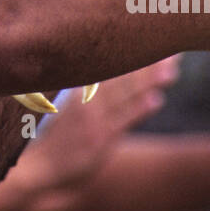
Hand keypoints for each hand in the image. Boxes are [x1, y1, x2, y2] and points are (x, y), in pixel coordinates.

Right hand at [21, 55, 180, 189]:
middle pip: (122, 76)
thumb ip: (85, 95)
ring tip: (172, 69)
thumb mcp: (65, 112)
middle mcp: (87, 101)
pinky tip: (157, 99)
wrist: (36, 169)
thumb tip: (104, 81)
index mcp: (79, 91)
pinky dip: (139, 109)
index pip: (110, 67)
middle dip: (149, 63)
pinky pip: (122, 121)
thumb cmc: (53, 141)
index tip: (154, 41)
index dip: (133, 54)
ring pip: (126, 94)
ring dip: (150, 81)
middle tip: (173, 50)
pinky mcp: (97, 140)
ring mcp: (93, 120)